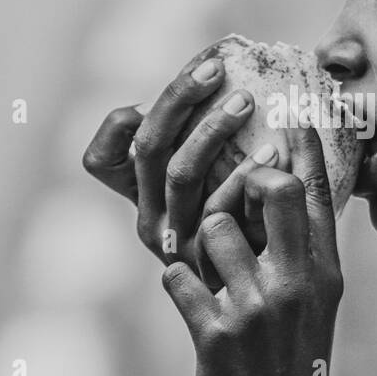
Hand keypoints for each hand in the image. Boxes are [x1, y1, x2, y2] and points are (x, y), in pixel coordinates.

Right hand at [81, 48, 288, 282]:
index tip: (155, 92)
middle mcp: (151, 219)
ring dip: (211, 129)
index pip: (101, 159)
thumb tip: (220, 83)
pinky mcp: (213, 258)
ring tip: (246, 99)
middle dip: (178, 98)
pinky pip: (221, 207)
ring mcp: (180, 240)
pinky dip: (246, 172)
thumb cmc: (246, 229)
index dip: (119, 125)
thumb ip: (206, 149)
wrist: (267, 306)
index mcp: (140, 199)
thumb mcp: (217, 188)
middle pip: (149, 148)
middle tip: (215, 68)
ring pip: (180, 173)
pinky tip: (274, 148)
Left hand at [159, 120, 344, 375]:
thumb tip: (289, 197)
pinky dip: (177, 287)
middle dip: (246, 182)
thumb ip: (306, 254)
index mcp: (326, 274)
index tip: (297, 107)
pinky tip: (193, 307)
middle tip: (236, 196)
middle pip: (274, 189)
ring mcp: (257, 308)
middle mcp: (297, 283)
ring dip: (200, 245)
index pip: (320, 193)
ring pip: (212, 226)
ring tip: (212, 276)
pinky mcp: (216, 334)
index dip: (307, 145)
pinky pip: (176, 277)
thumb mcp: (316, 308)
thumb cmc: (291, 367)